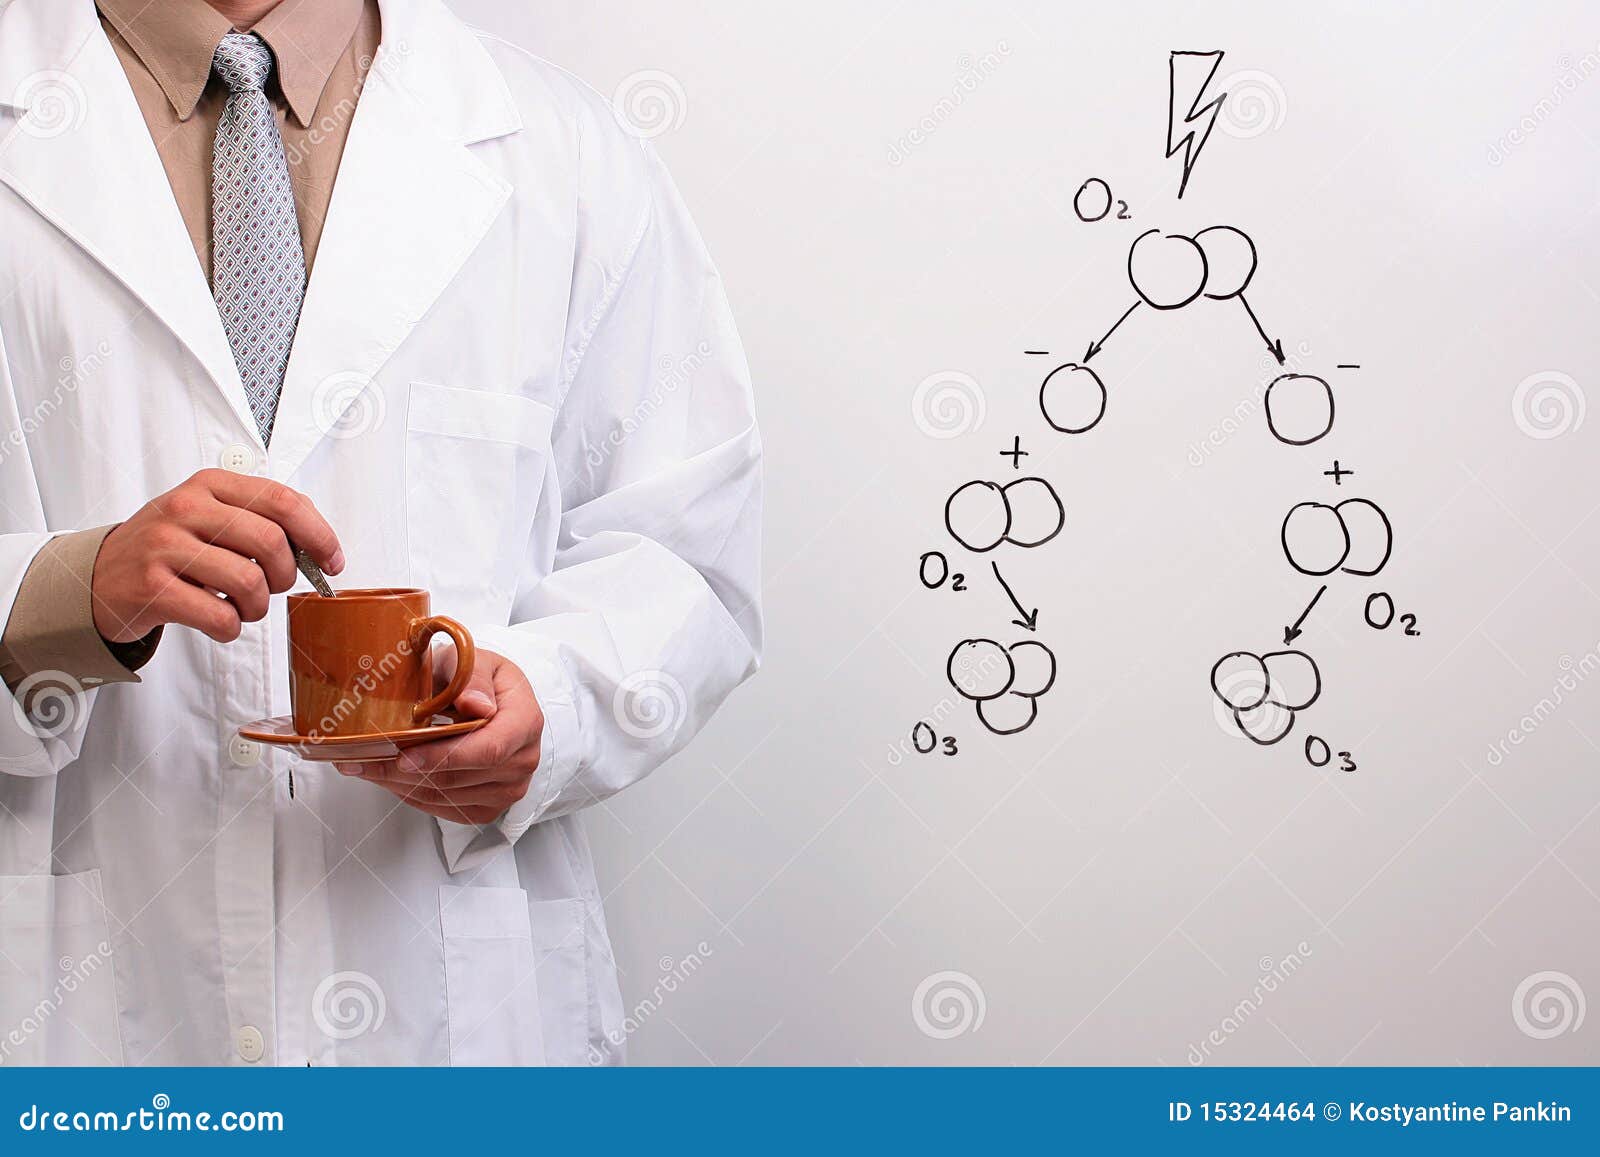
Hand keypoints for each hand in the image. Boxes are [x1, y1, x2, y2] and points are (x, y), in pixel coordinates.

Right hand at [91, 469, 343, 643]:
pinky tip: (218, 620)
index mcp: (209, 484)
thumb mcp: (210, 516)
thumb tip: (320, 545)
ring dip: (257, 608)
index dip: (320, 535)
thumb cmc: (169, 548)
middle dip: (286, 576)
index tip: (333, 560)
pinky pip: (221, 617)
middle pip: (272, 544)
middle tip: (272, 587)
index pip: (284, 501)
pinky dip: (231, 628)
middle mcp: (186, 508)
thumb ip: (261, 519)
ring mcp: (165, 547)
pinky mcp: (152, 588)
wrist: (98, 577)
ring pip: (250, 583)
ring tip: (242, 607)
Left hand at [338, 648, 543, 824]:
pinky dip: (413, 794)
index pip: (488, 749)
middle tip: (362, 759)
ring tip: (368, 765)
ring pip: (446, 797)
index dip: (444, 757)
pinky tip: (393, 776)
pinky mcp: (489, 806)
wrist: (489, 697)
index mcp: (525, 721)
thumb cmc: (478, 677)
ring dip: (402, 783)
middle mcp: (523, 760)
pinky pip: (445, 810)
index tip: (403, 757)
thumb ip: (472, 677)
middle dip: (406, 771)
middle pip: (461, 777)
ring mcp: (509, 788)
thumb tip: (475, 704)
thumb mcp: (472, 659)